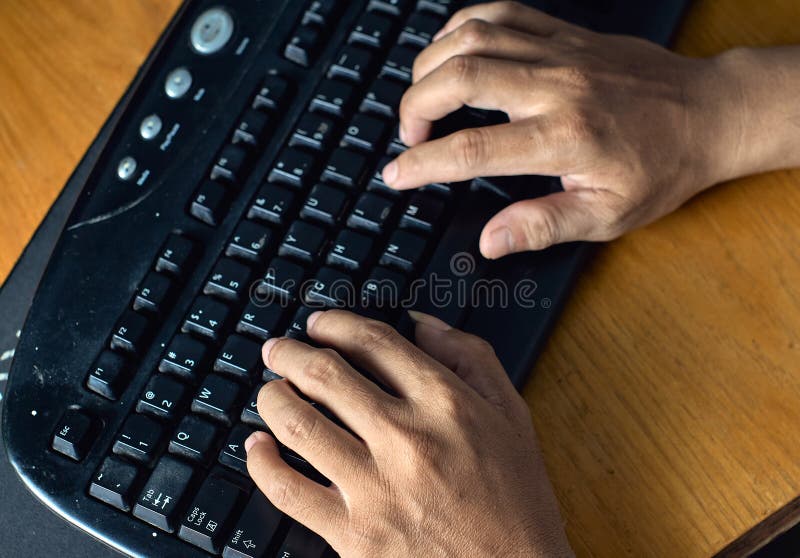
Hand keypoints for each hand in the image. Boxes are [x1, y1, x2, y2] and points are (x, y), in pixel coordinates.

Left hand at [245, 310, 572, 556]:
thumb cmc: (516, 500)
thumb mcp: (512, 414)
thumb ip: (470, 357)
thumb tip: (422, 324)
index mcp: (446, 404)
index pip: (374, 343)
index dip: (336, 323)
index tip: (319, 324)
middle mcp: (406, 438)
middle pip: (326, 375)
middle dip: (291, 353)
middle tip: (278, 350)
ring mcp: (375, 487)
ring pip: (298, 424)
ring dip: (272, 398)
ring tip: (269, 392)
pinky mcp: (354, 534)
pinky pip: (288, 490)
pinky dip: (261, 463)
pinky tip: (257, 447)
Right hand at [380, 1, 759, 257]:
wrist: (707, 114)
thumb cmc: (661, 168)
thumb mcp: (607, 216)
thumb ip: (543, 226)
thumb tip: (491, 241)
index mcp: (564, 138)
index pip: (472, 149)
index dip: (423, 164)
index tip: (396, 176)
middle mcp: (556, 87)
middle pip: (460, 77)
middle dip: (415, 106)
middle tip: (409, 137)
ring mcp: (559, 52)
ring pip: (472, 36)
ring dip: (431, 64)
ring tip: (423, 96)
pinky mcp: (564, 33)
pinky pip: (500, 12)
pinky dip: (462, 27)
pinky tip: (450, 50)